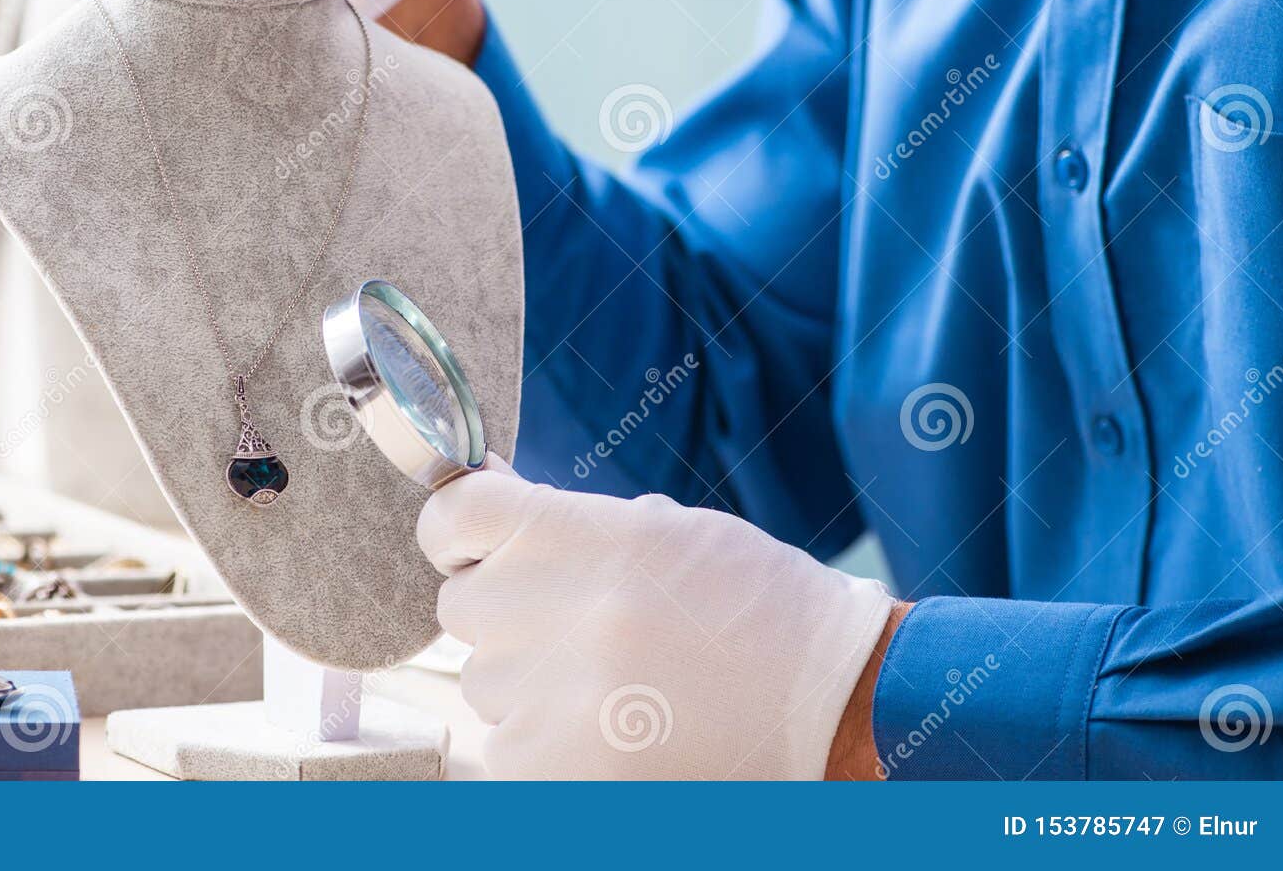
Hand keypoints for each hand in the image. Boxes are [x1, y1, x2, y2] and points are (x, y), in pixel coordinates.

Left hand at [416, 457, 896, 778]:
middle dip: (506, 610)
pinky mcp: (548, 771)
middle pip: (462, 606)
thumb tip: (471, 512)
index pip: (451, 517)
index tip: (470, 542)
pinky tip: (613, 730)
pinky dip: (543, 741)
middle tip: (577, 622)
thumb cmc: (752, 604)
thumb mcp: (660, 530)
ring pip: (484, 680)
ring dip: (528, 680)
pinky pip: (504, 745)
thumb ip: (561, 524)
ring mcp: (546, 700)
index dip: (456, 529)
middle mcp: (551, 614)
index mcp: (579, 537)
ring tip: (615, 683)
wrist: (830, 701)